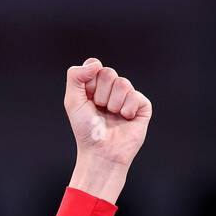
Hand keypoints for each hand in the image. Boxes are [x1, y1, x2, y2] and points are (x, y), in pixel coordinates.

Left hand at [63, 58, 151, 202]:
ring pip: (123, 83)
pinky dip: (127, 110)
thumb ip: (75, 77)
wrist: (102, 152)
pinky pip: (135, 96)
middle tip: (99, 110)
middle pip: (108, 73)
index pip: (95, 66)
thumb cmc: (86, 131)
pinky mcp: (142, 105)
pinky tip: (125, 120)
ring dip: (113, 104)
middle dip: (101, 94)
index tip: (87, 98)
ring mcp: (128, 96)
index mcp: (95, 86)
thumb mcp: (72, 102)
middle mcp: (112, 89)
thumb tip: (95, 63)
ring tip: (112, 116)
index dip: (90, 81)